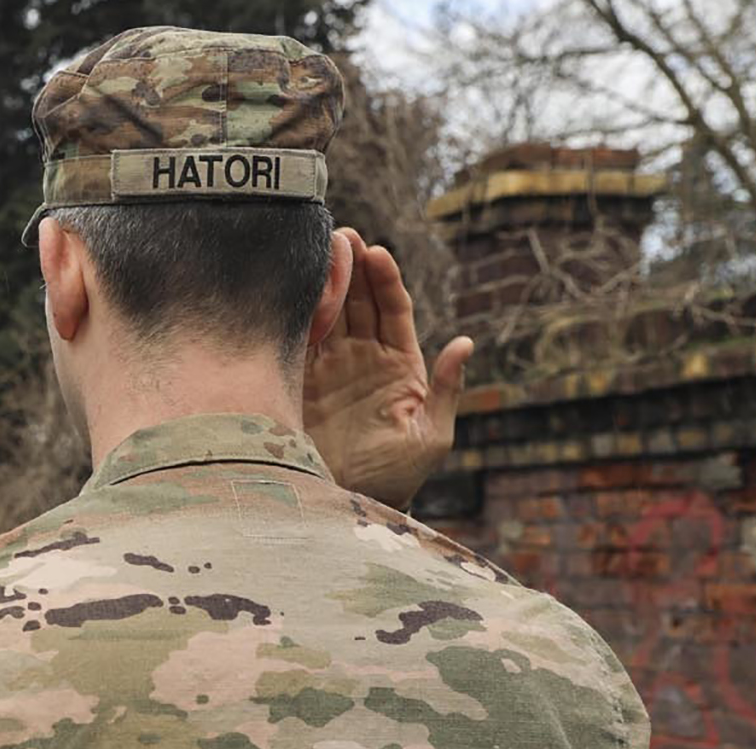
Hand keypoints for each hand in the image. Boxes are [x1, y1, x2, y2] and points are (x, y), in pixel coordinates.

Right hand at [303, 227, 473, 509]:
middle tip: (341, 234)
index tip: (376, 252)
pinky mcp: (297, 383)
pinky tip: (290, 288)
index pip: (392, 310)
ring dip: (322, 281)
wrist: (349, 507)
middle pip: (357, 302)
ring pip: (327, 314)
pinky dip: (295, 314)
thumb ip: (445, 390)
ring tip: (315, 247)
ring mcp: (328, 370)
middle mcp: (362, 361)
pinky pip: (297, 341)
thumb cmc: (397, 479)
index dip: (385, 280)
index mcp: (400, 366)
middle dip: (351, 266)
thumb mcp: (431, 438)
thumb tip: (465, 342)